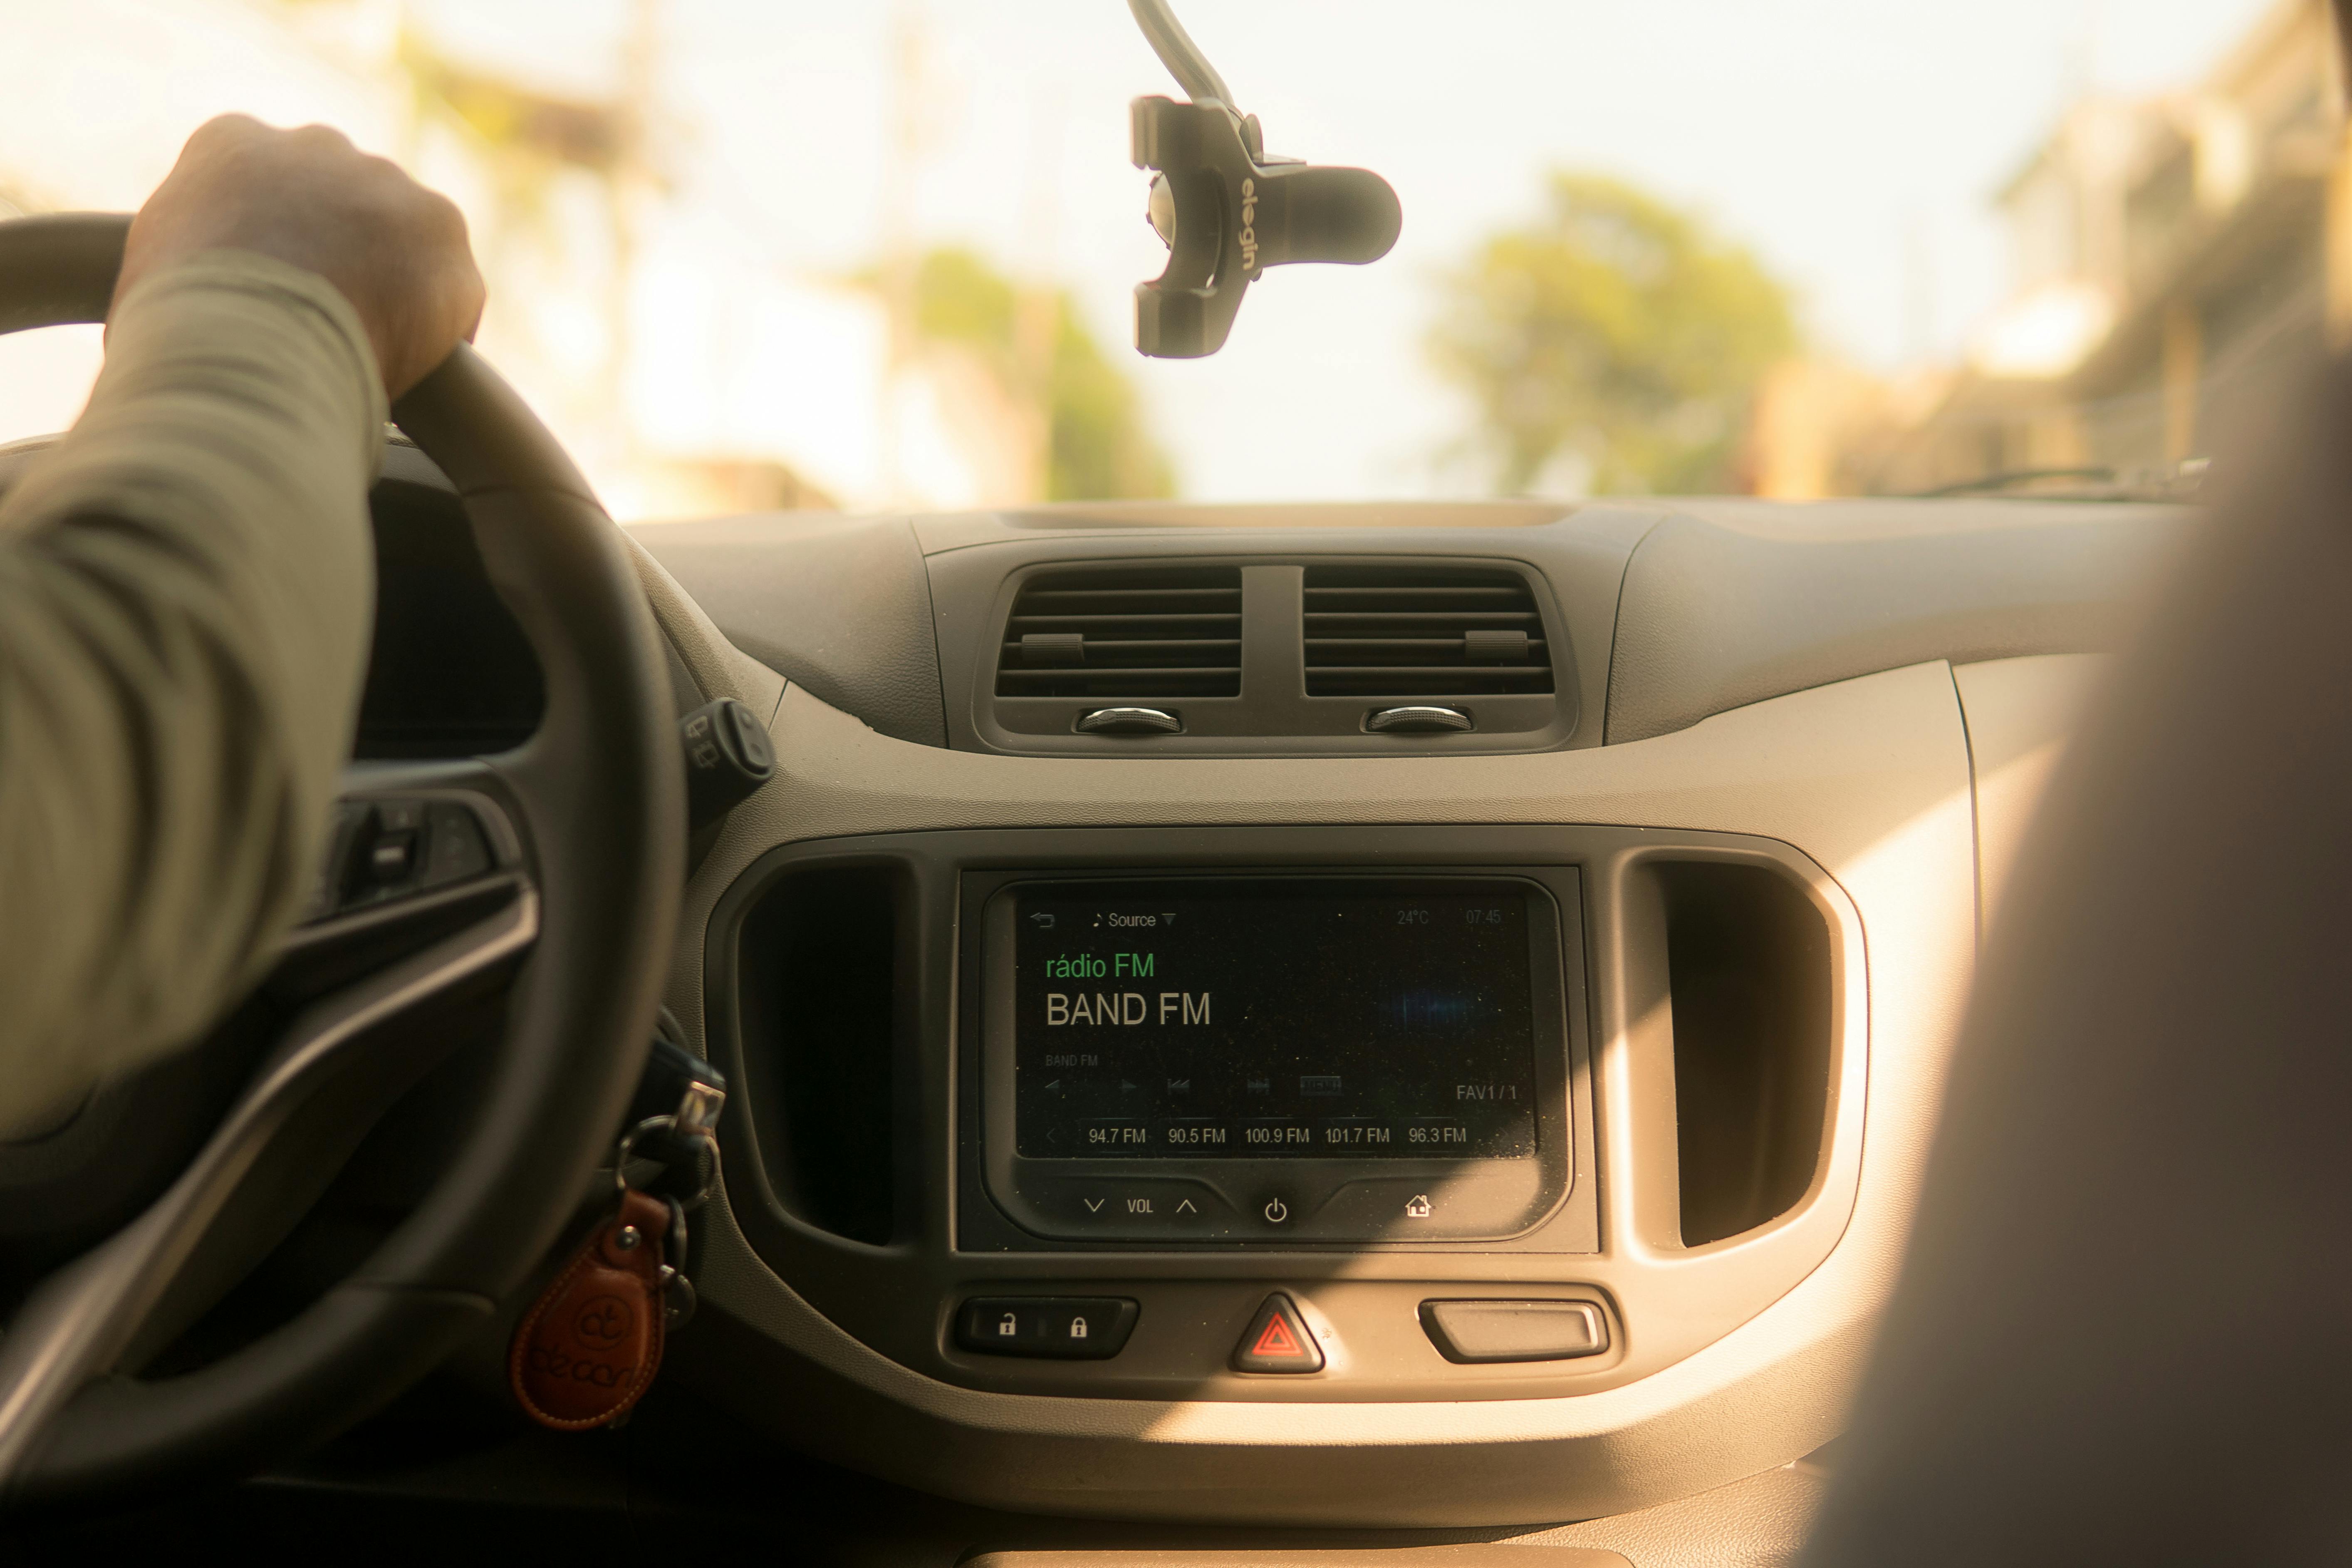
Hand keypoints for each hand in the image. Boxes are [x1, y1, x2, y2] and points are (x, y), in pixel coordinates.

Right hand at [113, 115, 486, 397]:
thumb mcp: (152, 274)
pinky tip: (417, 370)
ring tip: (373, 352)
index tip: (282, 290)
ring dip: (397, 288)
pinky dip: (441, 329)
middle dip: (345, 255)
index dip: (279, 245)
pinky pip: (454, 287)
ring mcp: (387, 182)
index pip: (268, 182)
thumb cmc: (180, 326)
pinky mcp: (443, 230)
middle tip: (333, 323)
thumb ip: (188, 259)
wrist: (247, 340)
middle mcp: (317, 145)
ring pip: (405, 238)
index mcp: (233, 143)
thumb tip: (193, 307)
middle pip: (344, 200)